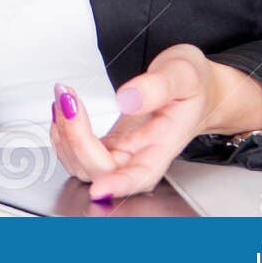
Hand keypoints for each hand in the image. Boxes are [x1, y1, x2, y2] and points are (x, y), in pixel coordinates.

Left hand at [51, 43, 261, 200]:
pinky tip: (64, 109)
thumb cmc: (193, 85)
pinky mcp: (109, 145)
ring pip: (82, 164)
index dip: (118, 185)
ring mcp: (122, 153)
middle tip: (68, 98)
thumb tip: (127, 99)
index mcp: (163, 145)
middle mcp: (140, 156)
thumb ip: (156, 87)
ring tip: (64, 96)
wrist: (197, 87)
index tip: (99, 188)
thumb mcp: (182, 74)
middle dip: (76, 138)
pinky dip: (64, 132)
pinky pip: (79, 152)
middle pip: (100, 170)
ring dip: (65, 133)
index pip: (139, 176)